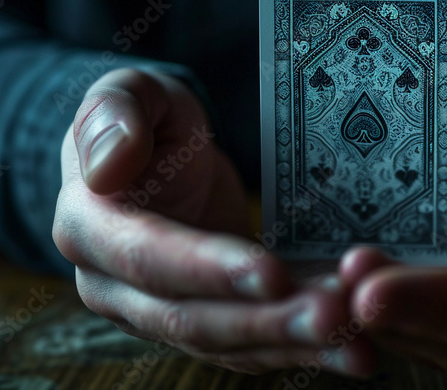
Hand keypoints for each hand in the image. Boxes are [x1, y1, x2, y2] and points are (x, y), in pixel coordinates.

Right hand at [52, 68, 370, 374]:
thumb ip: (114, 114)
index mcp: (89, 228)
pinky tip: (354, 350)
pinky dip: (301, 353)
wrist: (154, 156)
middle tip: (335, 316)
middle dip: (266, 322)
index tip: (271, 272)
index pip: (148, 258)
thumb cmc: (143, 117)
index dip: (209, 269)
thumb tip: (108, 165)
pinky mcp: (201, 324)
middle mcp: (113, 288)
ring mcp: (155, 315)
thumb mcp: (129, 92)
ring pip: (227, 345)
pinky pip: (250, 348)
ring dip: (293, 347)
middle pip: (191, 320)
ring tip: (357, 345)